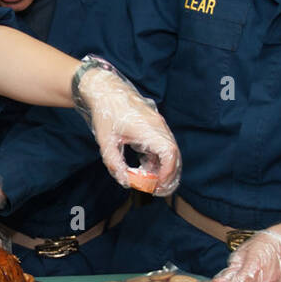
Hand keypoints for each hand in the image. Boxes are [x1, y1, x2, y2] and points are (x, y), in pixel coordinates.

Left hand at [72, 56, 180, 195]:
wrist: (105, 91)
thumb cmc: (106, 114)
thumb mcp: (105, 142)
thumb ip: (115, 164)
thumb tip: (125, 181)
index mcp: (149, 129)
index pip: (170, 152)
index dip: (168, 171)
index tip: (158, 185)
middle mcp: (158, 127)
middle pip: (174, 154)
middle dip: (169, 175)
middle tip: (156, 190)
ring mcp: (158, 126)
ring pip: (170, 152)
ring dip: (164, 169)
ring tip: (151, 183)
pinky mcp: (155, 127)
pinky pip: (163, 147)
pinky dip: (158, 160)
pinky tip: (146, 169)